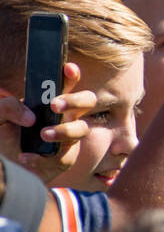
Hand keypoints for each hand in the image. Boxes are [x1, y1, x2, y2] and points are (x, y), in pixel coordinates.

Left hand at [0, 63, 97, 184]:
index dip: (71, 74)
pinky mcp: (64, 159)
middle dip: (75, 100)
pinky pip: (64, 158)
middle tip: (54, 105)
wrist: (8, 163)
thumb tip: (31, 118)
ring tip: (43, 134)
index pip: (68, 83)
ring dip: (65, 130)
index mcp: (52, 102)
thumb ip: (7, 107)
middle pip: (88, 101)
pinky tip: (25, 156)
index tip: (67, 68)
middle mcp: (66, 117)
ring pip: (82, 129)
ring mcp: (69, 138)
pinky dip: (42, 158)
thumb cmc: (6, 135)